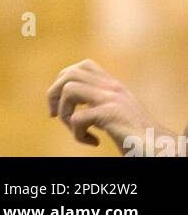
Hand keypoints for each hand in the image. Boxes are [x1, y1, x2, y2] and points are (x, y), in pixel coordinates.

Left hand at [48, 59, 172, 153]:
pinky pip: (77, 118)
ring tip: (75, 130)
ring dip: (64, 113)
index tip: (61, 102)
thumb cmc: (139, 136)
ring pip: (69, 89)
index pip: (83, 66)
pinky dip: (78, 134)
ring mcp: (111, 99)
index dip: (64, 80)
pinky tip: (93, 142)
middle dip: (54, 94)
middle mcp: (111, 87)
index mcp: (114, 85)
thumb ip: (103, 103)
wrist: (161, 148)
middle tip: (55, 115)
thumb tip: (77, 110)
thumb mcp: (120, 112)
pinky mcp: (111, 115)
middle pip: (68, 74)